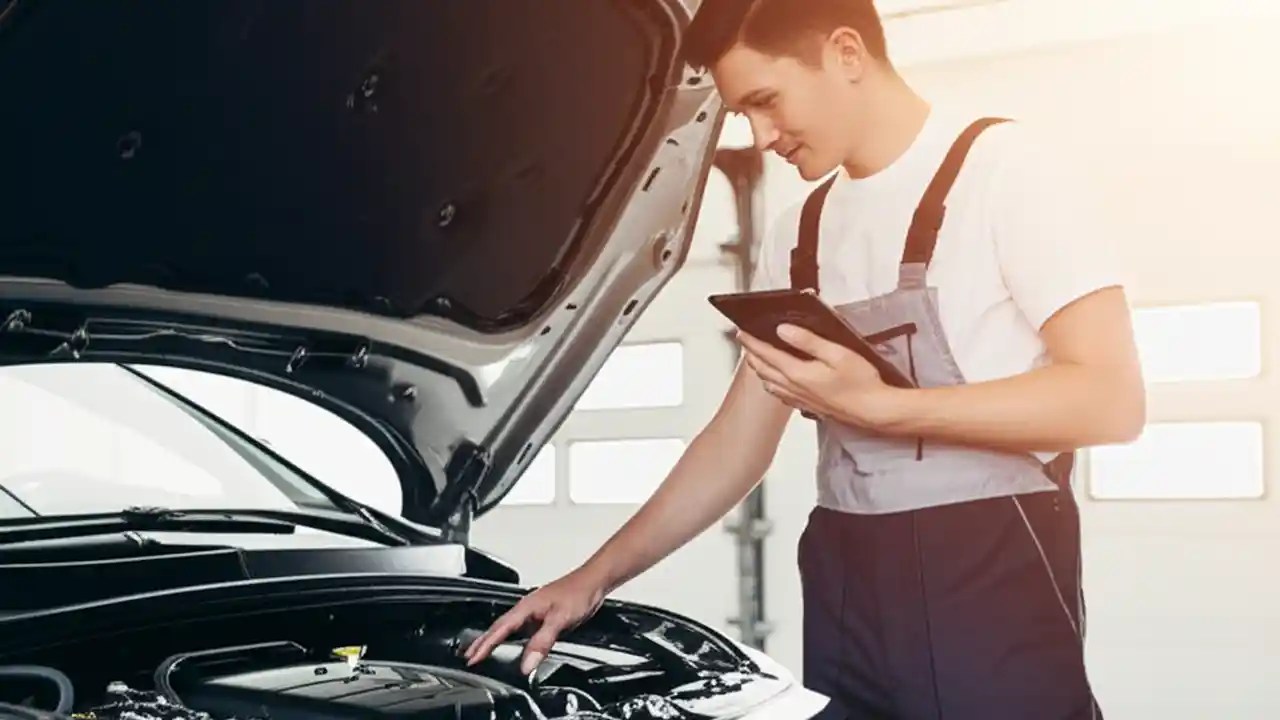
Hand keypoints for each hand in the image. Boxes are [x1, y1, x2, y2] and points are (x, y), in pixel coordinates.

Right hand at [463, 567, 606, 674]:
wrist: (593, 582)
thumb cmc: (578, 593)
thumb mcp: (559, 620)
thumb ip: (542, 642)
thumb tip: (527, 663)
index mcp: (526, 607)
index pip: (499, 629)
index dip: (485, 645)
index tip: (472, 657)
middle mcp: (527, 609)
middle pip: (498, 628)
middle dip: (482, 642)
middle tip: (468, 656)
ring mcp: (534, 612)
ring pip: (508, 629)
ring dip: (493, 640)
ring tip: (481, 652)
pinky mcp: (542, 616)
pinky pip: (520, 630)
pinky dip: (509, 638)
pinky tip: (511, 645)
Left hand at [738, 324, 902, 428]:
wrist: (873, 412)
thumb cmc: (861, 382)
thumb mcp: (837, 354)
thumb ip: (808, 341)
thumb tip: (782, 330)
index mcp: (797, 373)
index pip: (766, 354)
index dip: (751, 342)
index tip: (740, 331)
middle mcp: (793, 388)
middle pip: (763, 369)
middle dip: (751, 354)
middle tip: (744, 341)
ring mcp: (800, 399)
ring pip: (769, 383)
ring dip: (759, 369)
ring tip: (755, 357)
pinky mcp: (808, 406)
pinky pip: (780, 394)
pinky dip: (771, 383)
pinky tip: (774, 381)